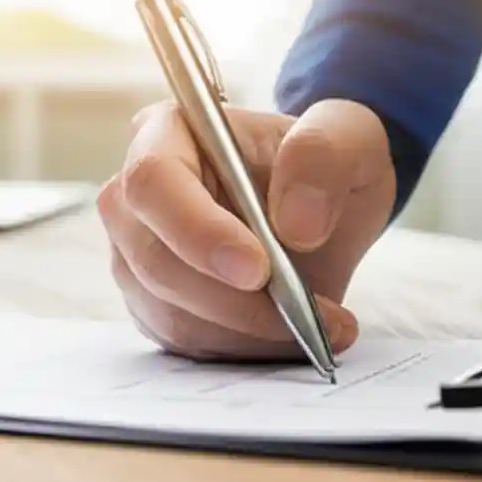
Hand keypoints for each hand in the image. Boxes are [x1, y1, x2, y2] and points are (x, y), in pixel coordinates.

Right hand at [97, 98, 394, 359]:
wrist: (320, 206)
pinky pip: (181, 340)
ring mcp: (135, 253)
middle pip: (152, 257)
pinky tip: (288, 333)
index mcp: (166, 134)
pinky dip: (240, 347)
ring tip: (318, 324)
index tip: (259, 270)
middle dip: (232, 299)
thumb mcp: (347, 137)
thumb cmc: (322, 162)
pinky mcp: (152, 301)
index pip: (153, 182)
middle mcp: (134, 195)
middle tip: (309, 313)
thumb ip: (322, 157)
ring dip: (245, 330)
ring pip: (167, 309)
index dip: (196, 230)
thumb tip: (295, 224)